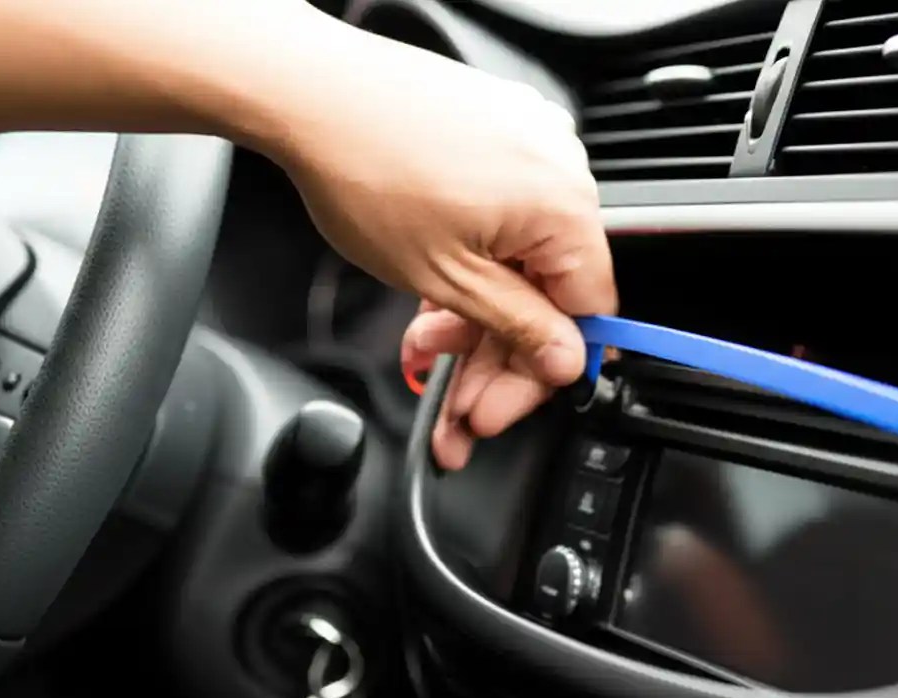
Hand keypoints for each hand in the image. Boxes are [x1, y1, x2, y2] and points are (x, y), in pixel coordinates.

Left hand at [267, 20, 614, 469]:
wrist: (310, 93)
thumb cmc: (365, 168)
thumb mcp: (446, 280)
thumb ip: (517, 326)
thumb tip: (566, 358)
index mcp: (564, 207)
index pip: (587, 313)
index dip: (541, 372)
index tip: (502, 405)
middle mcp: (560, 168)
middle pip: (549, 289)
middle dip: (494, 354)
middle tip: (458, 401)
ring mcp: (528, 144)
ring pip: (520, 258)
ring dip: (475, 313)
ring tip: (425, 344)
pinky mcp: (497, 133)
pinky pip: (502, 217)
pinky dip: (472, 260)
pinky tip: (435, 295)